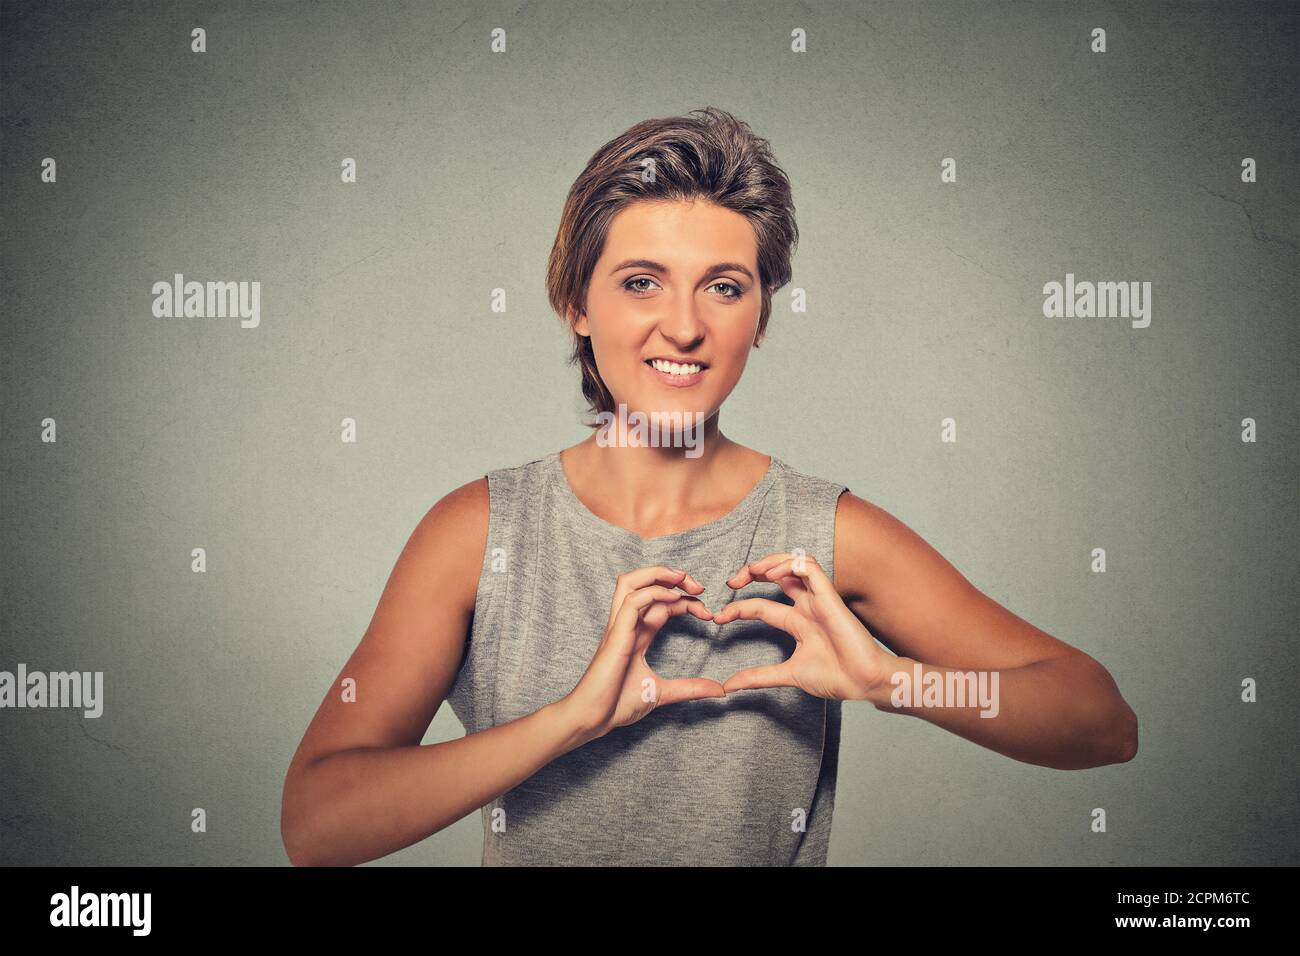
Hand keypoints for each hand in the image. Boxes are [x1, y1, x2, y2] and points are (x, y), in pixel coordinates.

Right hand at [564, 565, 725, 740]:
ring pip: (630, 582)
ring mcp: (619, 627)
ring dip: (658, 574)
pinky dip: (653, 593)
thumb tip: (719, 690)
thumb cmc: (616, 704)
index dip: (685, 601)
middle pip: (644, 583)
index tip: (708, 613)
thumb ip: (690, 688)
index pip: (660, 603)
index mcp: (636, 635)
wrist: (593, 718)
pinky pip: (631, 601)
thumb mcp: (661, 693)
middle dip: (673, 577)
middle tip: (699, 587)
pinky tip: (673, 599)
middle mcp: (627, 625)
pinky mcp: (615, 635)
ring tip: (683, 578)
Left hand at [713, 552, 898, 703]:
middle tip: (732, 582)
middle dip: (752, 572)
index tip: (719, 618)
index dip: (738, 608)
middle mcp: (806, 606)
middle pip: (777, 575)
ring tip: (752, 571)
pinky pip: (811, 568)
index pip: (761, 605)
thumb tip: (728, 687)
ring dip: (770, 562)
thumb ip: (758, 678)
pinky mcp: (830, 597)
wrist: (863, 683)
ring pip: (794, 564)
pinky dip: (791, 564)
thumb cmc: (836, 677)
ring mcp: (818, 599)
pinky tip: (773, 575)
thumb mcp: (787, 675)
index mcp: (797, 622)